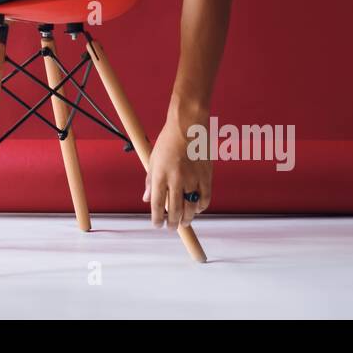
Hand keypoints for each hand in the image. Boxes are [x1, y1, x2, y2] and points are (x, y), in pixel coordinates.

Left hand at [142, 103, 211, 230]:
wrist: (188, 125)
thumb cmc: (168, 140)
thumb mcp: (153, 159)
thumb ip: (150, 181)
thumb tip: (147, 198)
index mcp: (160, 175)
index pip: (158, 205)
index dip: (157, 219)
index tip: (157, 225)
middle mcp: (176, 179)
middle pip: (175, 210)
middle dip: (172, 223)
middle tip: (171, 227)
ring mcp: (192, 178)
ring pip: (191, 208)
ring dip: (187, 218)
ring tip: (184, 222)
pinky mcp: (206, 175)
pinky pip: (205, 198)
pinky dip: (201, 207)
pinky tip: (197, 209)